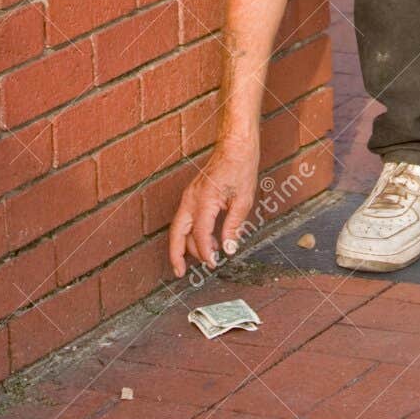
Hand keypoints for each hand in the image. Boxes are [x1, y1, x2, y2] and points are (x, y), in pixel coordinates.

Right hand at [168, 136, 259, 276]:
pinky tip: (206, 239)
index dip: (206, 253)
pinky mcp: (193, 194)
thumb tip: (229, 248)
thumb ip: (234, 226)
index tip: (214, 264)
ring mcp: (190, 195)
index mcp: (204, 200)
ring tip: (203, 257)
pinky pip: (186, 218)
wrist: (235, 145)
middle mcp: (191, 198)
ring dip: (187, 244)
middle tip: (181, 273)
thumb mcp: (243, 200)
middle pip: (177, 233)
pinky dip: (191, 232)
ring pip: (180, 226)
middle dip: (176, 255)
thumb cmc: (240, 167)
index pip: (201, 235)